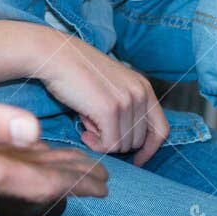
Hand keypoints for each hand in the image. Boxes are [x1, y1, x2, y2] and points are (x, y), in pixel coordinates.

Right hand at [0, 80, 108, 204]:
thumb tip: (31, 130)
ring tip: (69, 171)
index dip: (74, 179)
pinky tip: (14, 156)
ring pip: (12, 177)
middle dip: (68, 180)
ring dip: (45, 174)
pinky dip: (16, 166)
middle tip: (104, 179)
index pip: (37, 181)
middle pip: (30, 184)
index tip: (105, 179)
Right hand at [34, 33, 168, 165]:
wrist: (56, 55)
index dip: (150, 149)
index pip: (161, 129)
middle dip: (116, 141)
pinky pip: (109, 145)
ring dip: (103, 141)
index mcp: (144, 87)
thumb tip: (124, 141)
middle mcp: (140, 94)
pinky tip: (83, 133)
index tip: (137, 160)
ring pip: (123, 145)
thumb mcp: (111, 86)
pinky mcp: (110, 110)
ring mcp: (126, 102)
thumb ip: (124, 107)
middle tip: (94, 128)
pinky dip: (96, 145)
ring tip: (87, 124)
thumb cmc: (76, 71)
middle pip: (139, 141)